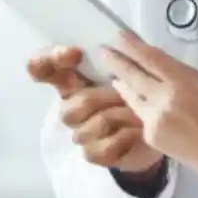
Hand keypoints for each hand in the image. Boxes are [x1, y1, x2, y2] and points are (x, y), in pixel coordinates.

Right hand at [27, 45, 163, 173]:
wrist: (157, 127)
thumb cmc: (137, 91)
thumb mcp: (129, 65)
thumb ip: (115, 53)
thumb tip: (107, 44)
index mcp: (73, 78)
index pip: (40, 66)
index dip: (49, 60)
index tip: (74, 53)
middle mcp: (70, 104)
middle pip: (71, 105)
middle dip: (105, 98)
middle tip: (129, 93)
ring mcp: (80, 131)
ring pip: (89, 127)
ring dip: (120, 117)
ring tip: (140, 112)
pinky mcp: (94, 153)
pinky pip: (99, 149)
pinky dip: (124, 139)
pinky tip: (137, 132)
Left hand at [102, 32, 197, 181]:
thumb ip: (178, 75)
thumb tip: (156, 66)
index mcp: (182, 81)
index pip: (151, 58)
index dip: (132, 46)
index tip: (119, 36)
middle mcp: (164, 97)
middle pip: (133, 74)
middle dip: (116, 61)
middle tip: (103, 51)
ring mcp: (154, 117)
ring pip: (131, 96)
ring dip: (121, 84)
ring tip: (114, 76)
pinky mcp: (150, 134)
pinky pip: (139, 116)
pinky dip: (136, 106)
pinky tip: (132, 100)